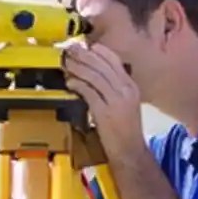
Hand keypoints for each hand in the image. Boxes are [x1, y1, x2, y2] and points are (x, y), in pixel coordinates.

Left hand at [63, 42, 144, 158]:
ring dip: (77, 67)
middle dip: (83, 55)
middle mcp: (126, 90)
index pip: (113, 60)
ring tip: (66, 62)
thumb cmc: (125, 130)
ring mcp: (116, 101)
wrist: (130, 152)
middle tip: (69, 50)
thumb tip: (94, 74)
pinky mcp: (105, 112)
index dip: (96, 51)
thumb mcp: (125, 103)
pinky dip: (78, 85)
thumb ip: (114, 88)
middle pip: (102, 65)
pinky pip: (89, 92)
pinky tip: (70, 82)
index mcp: (131, 86)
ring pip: (94, 76)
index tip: (83, 46)